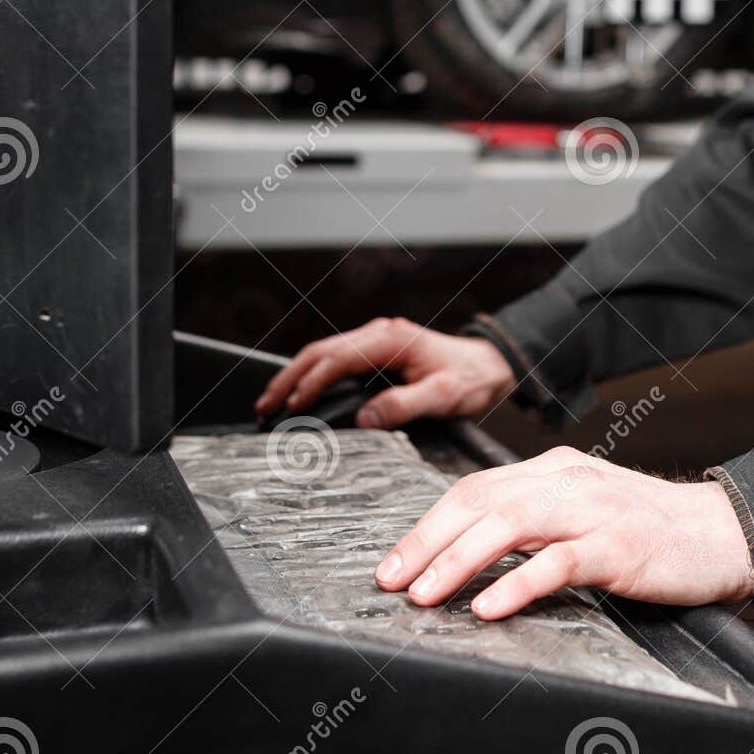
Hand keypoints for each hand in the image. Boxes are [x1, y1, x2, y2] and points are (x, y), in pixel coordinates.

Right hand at [255, 317, 516, 428]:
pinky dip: (310, 375)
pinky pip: (334, 360)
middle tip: (263, 408)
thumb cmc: (470, 378)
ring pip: (322, 354)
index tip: (292, 406)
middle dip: (288, 379)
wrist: (489, 365)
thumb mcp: (443, 395)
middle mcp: (377, 334)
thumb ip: (404, 404)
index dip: (311, 382)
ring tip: (269, 402)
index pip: (337, 358)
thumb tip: (365, 419)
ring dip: (294, 376)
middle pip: (319, 352)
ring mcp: (374, 340)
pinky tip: (297, 393)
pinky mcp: (375, 352)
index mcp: (389, 339)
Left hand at [374, 446, 753, 618]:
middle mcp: (566, 481)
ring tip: (424, 594)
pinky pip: (556, 563)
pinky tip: (488, 606)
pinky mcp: (618, 547)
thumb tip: (467, 552)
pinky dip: (516, 584)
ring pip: (508, 525)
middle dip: (425, 542)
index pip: (473, 489)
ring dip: (456, 561)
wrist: (725, 533)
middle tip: (390, 579)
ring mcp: (593, 511)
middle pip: (478, 501)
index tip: (393, 562)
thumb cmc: (650, 532)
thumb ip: (533, 522)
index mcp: (552, 470)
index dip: (426, 526)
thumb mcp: (582, 511)